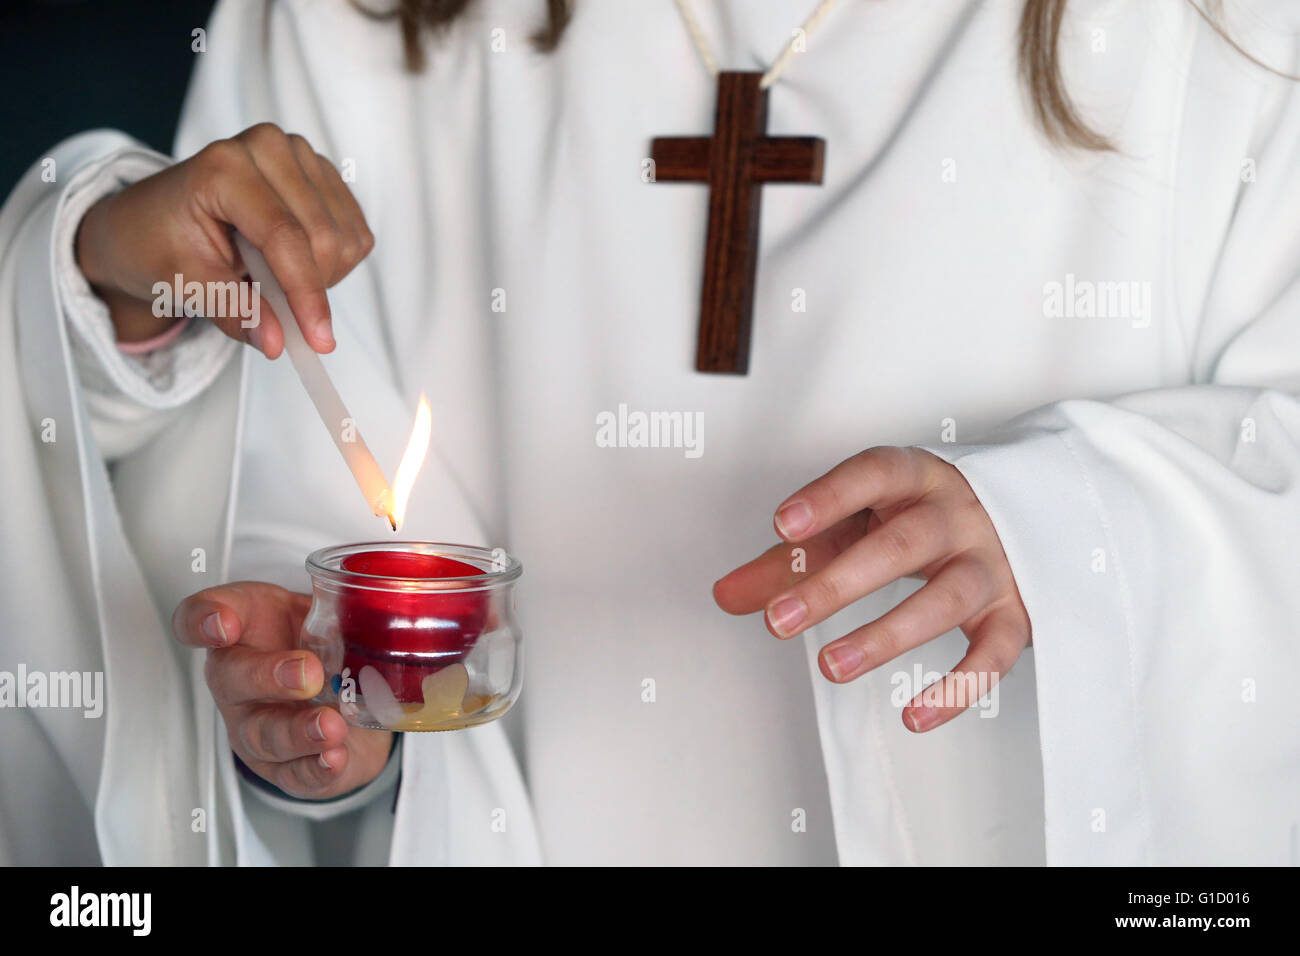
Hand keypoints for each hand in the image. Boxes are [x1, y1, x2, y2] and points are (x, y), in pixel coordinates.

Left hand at [76, 122, 372, 354]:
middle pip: (324, 237)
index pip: (285, 236)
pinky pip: (355, 232)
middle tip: (275, 307)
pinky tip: (298, 261)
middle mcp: (268, 148)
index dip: (306, 294)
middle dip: (311, 288)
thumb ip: (235, 312)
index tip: (319, 341)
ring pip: (346, 237)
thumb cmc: (161, 243)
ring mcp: (299, 155)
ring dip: (324, 275)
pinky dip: (335, 262)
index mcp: (224, 167)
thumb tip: (277, 342)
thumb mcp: (185, 284)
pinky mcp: (321, 172)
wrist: (152, 219)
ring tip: (278, 278)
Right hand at [173, 582, 392, 797]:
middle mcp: (238, 682)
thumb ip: (334, 594)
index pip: (198, 619)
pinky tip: (333, 758)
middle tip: (309, 672)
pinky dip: (314, 769)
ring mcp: (256, 728)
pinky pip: (294, 774)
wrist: (344, 699)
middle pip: (233, 681)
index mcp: (240, 634)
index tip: (222, 622)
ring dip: (298, 732)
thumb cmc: (315, 646)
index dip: (202, 620)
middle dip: (269, 677)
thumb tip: (370, 588)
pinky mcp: (285, 767)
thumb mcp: (318, 606)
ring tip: (331, 726)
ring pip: (265, 735)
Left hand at [714, 446, 1030, 732]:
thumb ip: (792, 558)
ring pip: (946, 599)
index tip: (782, 525)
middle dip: (837, 585)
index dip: (828, 498)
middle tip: (780, 620)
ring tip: (831, 665)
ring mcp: (990, 564)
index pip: (872, 475)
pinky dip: (957, 689)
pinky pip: (994, 654)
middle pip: (901, 545)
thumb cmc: (916, 520)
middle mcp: (957, 516)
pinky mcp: (1015, 613)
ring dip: (886, 635)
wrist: (1020, 520)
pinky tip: (913, 715)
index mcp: (914, 479)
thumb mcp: (855, 525)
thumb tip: (728, 595)